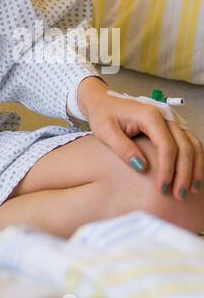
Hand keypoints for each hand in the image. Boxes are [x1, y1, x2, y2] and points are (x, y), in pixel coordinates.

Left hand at [83, 80, 203, 200]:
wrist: (103, 102)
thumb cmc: (103, 114)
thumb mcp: (105, 131)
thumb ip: (122, 147)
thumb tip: (142, 167)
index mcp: (149, 115)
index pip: (166, 145)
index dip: (167, 169)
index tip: (162, 188)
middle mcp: (164, 116)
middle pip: (184, 146)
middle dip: (184, 173)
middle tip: (179, 195)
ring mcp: (170, 121)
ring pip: (192, 144)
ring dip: (194, 168)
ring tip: (191, 190)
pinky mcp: (171, 128)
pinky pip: (190, 143)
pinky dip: (195, 160)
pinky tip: (192, 176)